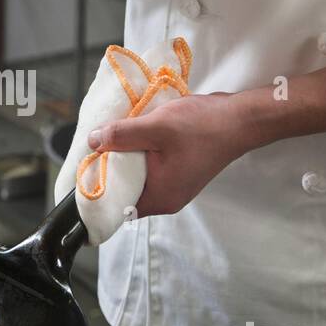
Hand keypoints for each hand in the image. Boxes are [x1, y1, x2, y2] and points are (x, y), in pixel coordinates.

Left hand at [87, 93, 253, 216]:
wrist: (240, 120)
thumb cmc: (202, 126)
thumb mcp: (155, 127)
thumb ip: (121, 136)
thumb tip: (92, 142)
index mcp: (159, 198)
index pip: (117, 205)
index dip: (97, 188)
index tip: (85, 168)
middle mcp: (166, 199)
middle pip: (125, 191)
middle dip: (109, 170)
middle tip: (95, 148)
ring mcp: (174, 187)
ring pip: (137, 178)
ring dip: (126, 160)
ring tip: (113, 139)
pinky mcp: (179, 173)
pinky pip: (150, 169)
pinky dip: (140, 155)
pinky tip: (135, 137)